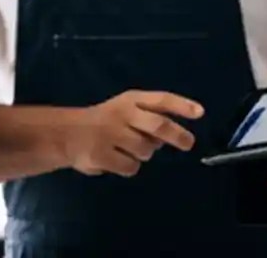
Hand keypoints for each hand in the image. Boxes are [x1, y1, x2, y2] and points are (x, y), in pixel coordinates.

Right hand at [64, 90, 204, 177]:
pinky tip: (115, 159)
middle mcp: (123, 114)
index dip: (181, 105)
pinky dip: (128, 166)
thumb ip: (148, 119)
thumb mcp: (126, 110)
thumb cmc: (104, 121)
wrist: (66, 134)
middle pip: (158, 125)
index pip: (161, 100)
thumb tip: (171, 136)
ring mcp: (112, 135)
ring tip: (126, 148)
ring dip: (143, 153)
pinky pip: (130, 167)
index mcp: (130, 100)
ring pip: (146, 151)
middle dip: (177, 135)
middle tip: (188, 143)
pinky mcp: (102, 155)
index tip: (200, 112)